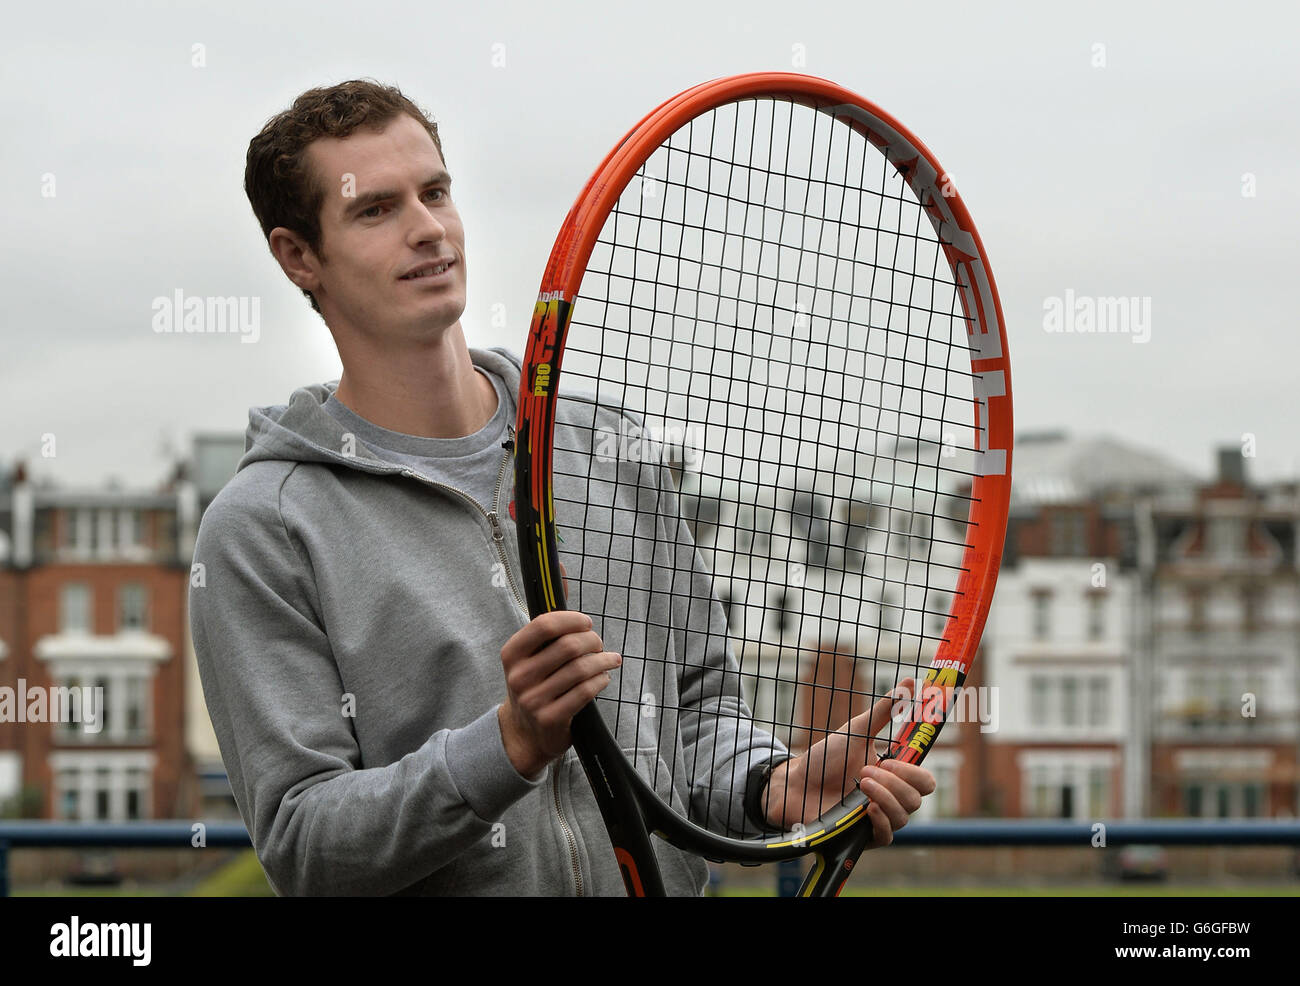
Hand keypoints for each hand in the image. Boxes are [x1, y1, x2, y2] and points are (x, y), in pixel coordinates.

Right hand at [498, 609, 620, 778]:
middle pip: (568, 646)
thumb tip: (561, 566)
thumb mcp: (533, 651)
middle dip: (592, 641)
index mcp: (512, 653)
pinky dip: (600, 680)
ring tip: (610, 659)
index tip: (586, 623)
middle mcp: (518, 676)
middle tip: (599, 644)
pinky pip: (585, 692)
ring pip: (581, 669)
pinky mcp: (550, 718)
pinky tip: (603, 677)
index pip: (544, 624)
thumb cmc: (535, 680)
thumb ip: (551, 612)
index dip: (572, 619)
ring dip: (603, 661)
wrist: (524, 731)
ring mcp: (533, 699)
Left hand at [760, 678, 935, 848]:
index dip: (915, 771)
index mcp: (893, 776)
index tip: (891, 758)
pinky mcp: (862, 835)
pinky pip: (887, 836)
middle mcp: (890, 798)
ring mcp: (877, 818)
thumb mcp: (857, 730)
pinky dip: (881, 820)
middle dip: (896, 782)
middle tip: (868, 770)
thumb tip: (911, 683)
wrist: (795, 782)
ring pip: (904, 816)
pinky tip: (865, 808)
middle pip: (917, 798)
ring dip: (885, 796)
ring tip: (861, 783)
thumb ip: (885, 710)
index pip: (924, 781)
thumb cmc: (825, 758)